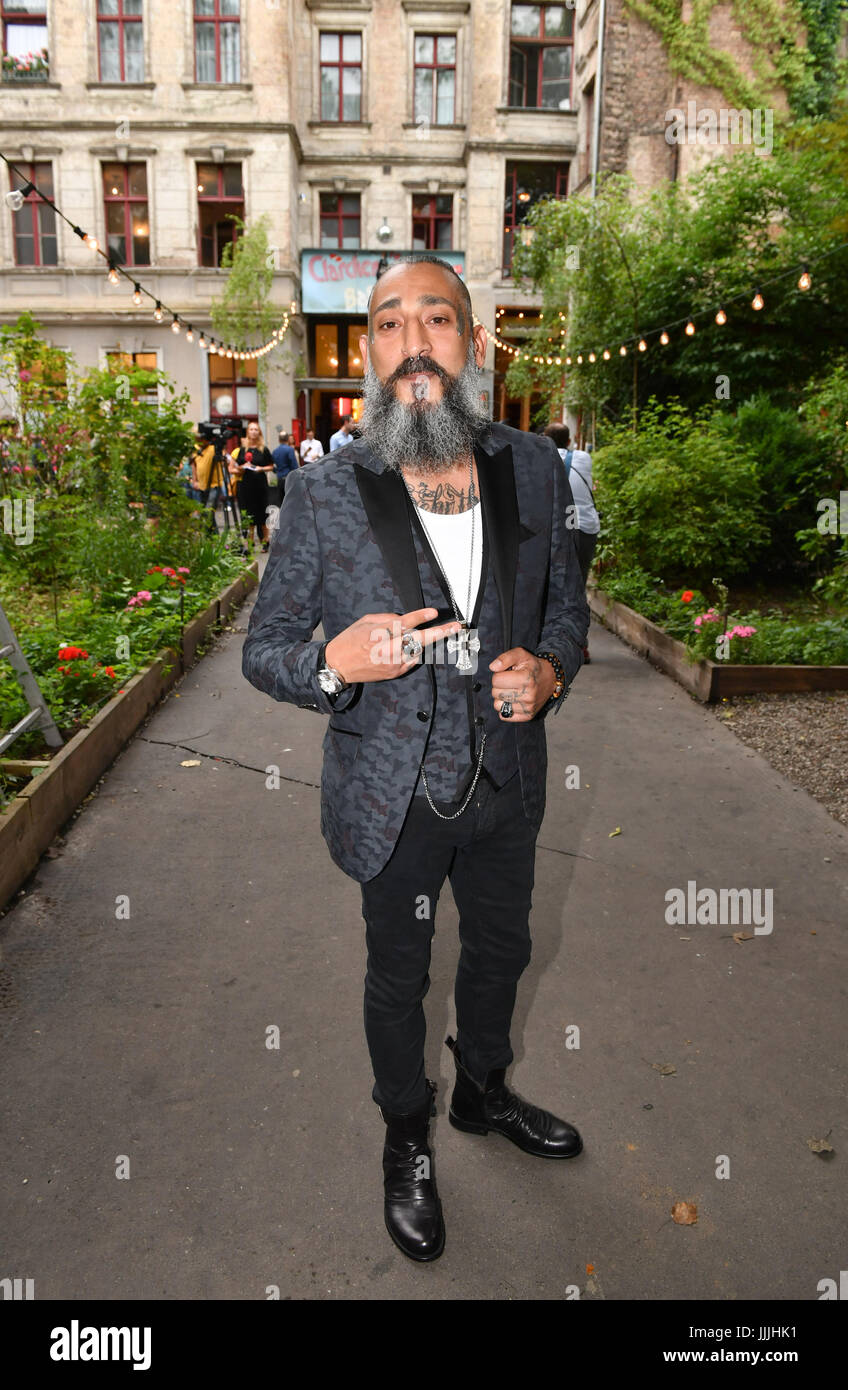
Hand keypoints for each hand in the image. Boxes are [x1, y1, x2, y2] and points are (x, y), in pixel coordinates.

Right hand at [325, 608, 462, 684]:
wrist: (338, 666)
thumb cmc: (349, 641)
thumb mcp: (364, 622)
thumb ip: (386, 619)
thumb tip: (403, 620)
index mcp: (379, 634)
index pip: (404, 624)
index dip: (420, 617)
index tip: (433, 612)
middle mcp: (388, 649)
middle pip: (418, 640)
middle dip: (439, 632)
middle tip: (455, 627)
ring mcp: (393, 663)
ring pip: (418, 651)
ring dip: (431, 642)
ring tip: (445, 632)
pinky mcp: (394, 673)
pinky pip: (412, 661)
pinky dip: (416, 652)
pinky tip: (415, 647)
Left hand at [489, 648, 555, 720]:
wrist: (550, 678)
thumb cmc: (533, 667)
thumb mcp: (521, 655)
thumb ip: (505, 658)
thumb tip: (493, 667)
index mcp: (525, 679)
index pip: (496, 680)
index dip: (499, 675)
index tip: (507, 674)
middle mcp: (528, 695)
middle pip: (495, 693)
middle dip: (499, 686)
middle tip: (510, 682)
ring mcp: (528, 707)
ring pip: (498, 705)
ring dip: (501, 698)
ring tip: (511, 691)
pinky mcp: (527, 716)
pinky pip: (504, 716)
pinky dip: (505, 708)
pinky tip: (513, 700)